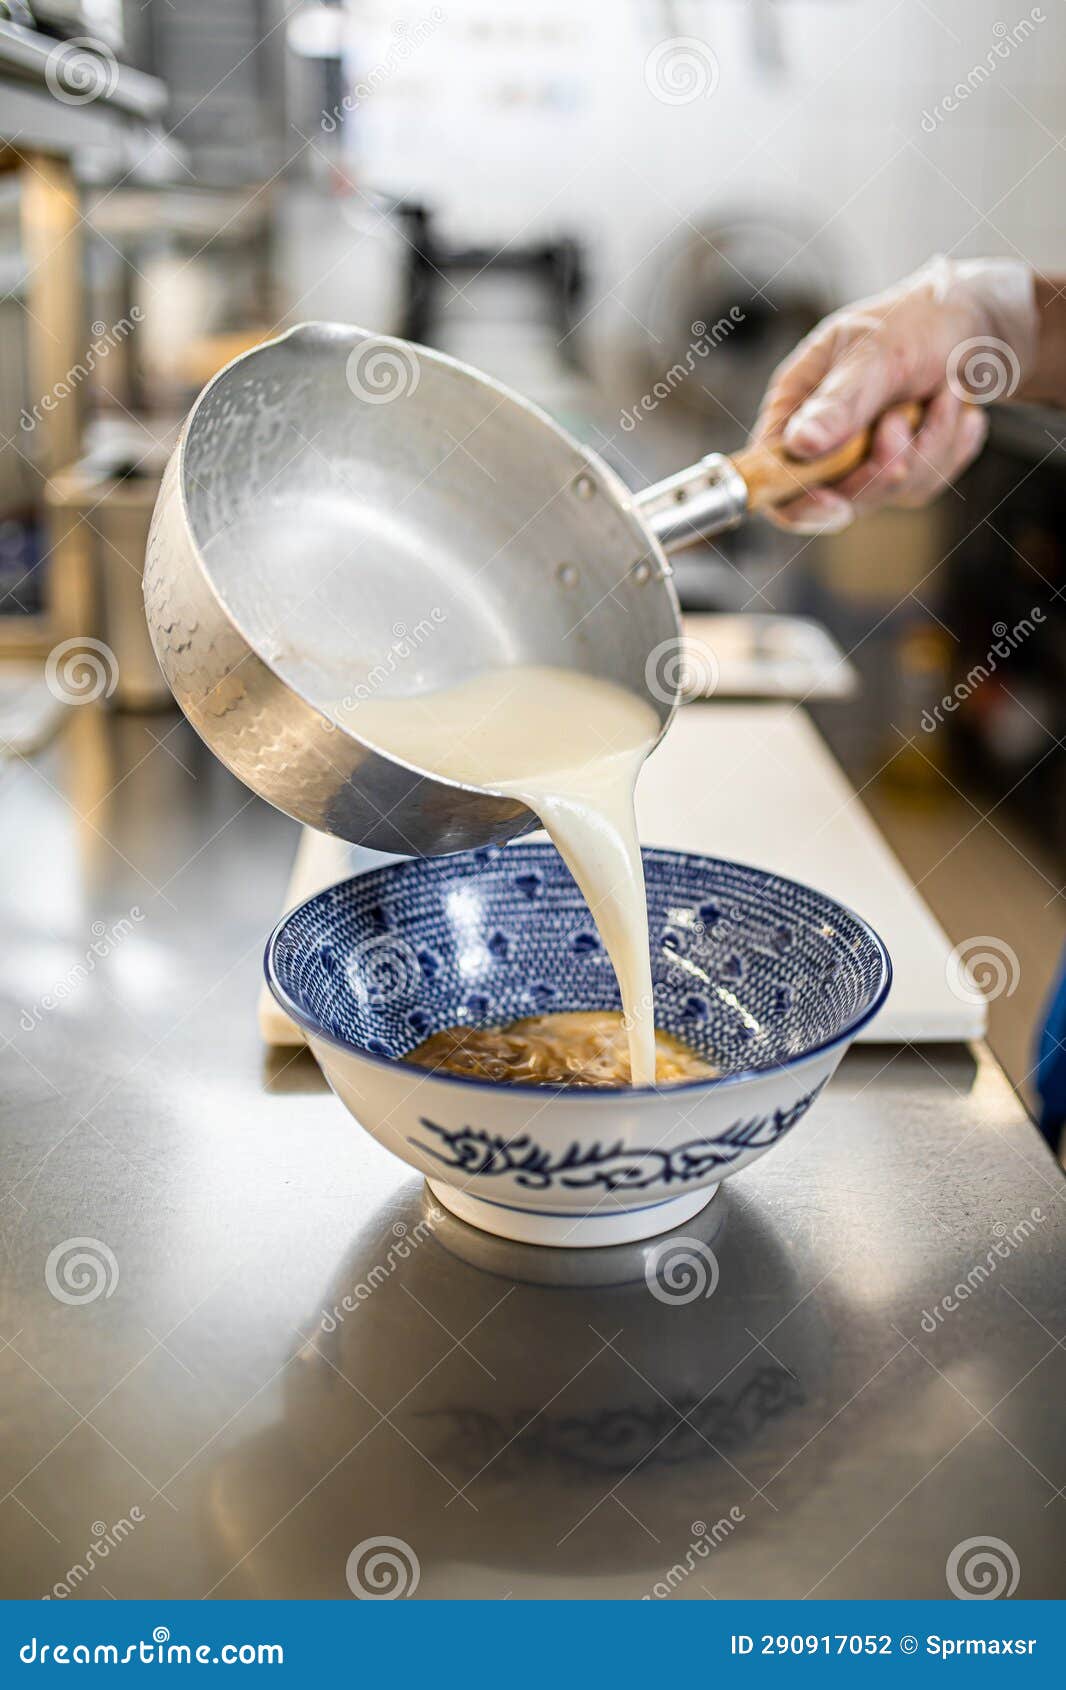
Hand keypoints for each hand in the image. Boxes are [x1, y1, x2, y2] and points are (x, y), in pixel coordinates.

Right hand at [751, 255, 1036, 532]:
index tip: (836, 505)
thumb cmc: (913, 324)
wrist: (972, 323)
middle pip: (837, 498)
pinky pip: (924, 485)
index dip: (799, 503)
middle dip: (883, 463)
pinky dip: (949, 447)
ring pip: (888, 492)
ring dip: (928, 444)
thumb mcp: (875, 354)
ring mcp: (863, 460)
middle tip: (905, 418)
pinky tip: (955, 408)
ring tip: (942, 393)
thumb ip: (839, 402)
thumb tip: (800, 444)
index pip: (772, 477)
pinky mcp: (902, 471)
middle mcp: (822, 440)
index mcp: (796, 407)